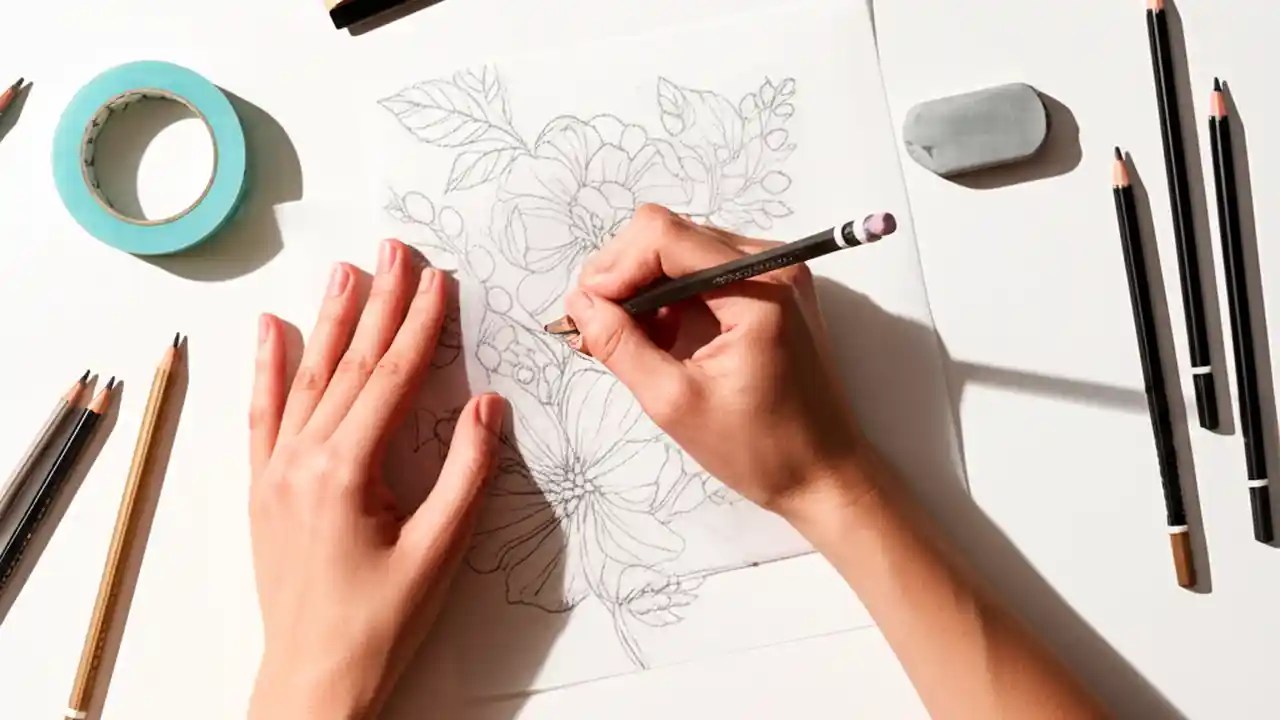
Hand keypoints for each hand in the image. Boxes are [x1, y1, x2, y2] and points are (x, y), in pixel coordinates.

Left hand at [248, 239, 503, 718]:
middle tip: (396, 250)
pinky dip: (267, 368)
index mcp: (347, 472)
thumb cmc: (380, 624)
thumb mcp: (439, 552)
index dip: (419, 325)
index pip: (392, 378)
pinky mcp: (262, 487)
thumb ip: (467, 473)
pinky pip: (263, 415)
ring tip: (347, 271)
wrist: (314, 678)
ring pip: (306, 378)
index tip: (437, 279)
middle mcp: (302, 460)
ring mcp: (275, 471)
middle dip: (378, 303)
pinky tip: (271, 329)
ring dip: (329, 320)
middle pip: (349, 364)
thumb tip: (489, 404)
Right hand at [563, 205, 870, 519]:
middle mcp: (771, 264)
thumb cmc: (761, 450)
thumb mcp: (675, 402)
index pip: (663, 235)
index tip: (588, 312)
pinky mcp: (771, 289)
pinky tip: (656, 337)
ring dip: (643, 287)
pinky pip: (702, 270)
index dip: (614, 266)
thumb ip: (620, 345)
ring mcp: (774, 272)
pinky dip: (670, 296)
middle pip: (669, 233)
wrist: (824, 474)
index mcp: (757, 288)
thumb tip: (579, 305)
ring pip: (681, 249)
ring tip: (624, 339)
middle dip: (623, 275)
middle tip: (596, 327)